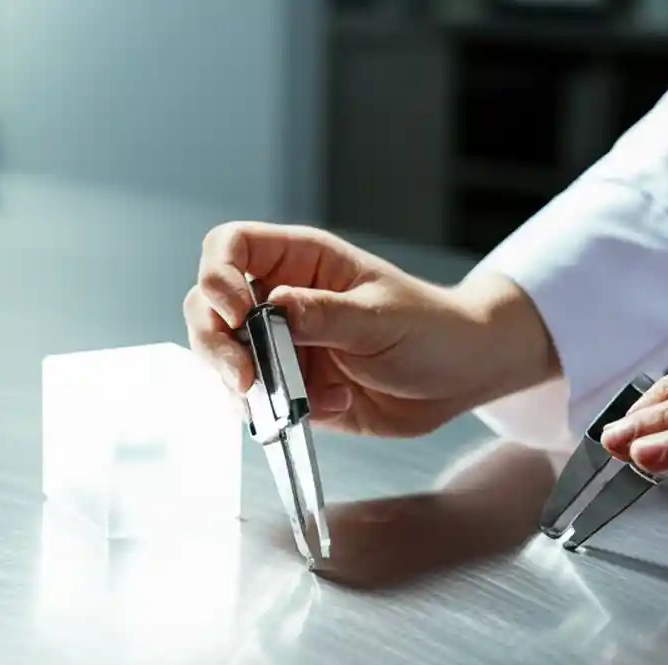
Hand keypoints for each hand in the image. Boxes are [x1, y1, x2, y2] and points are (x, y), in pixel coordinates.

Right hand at [183, 222, 557, 436]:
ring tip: (296, 401)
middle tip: (245, 379)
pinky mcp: (289, 388)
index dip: (218, 275)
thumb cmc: (431, 327)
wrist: (460, 376)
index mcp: (301, 261)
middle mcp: (280, 299)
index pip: (231, 247)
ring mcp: (280, 345)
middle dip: (215, 345)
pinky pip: (256, 402)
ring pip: (224, 360)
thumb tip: (273, 309)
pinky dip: (278, 413)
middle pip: (208, 308)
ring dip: (246, 386)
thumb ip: (325, 315)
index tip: (235, 313)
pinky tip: (331, 405)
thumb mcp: (381, 317)